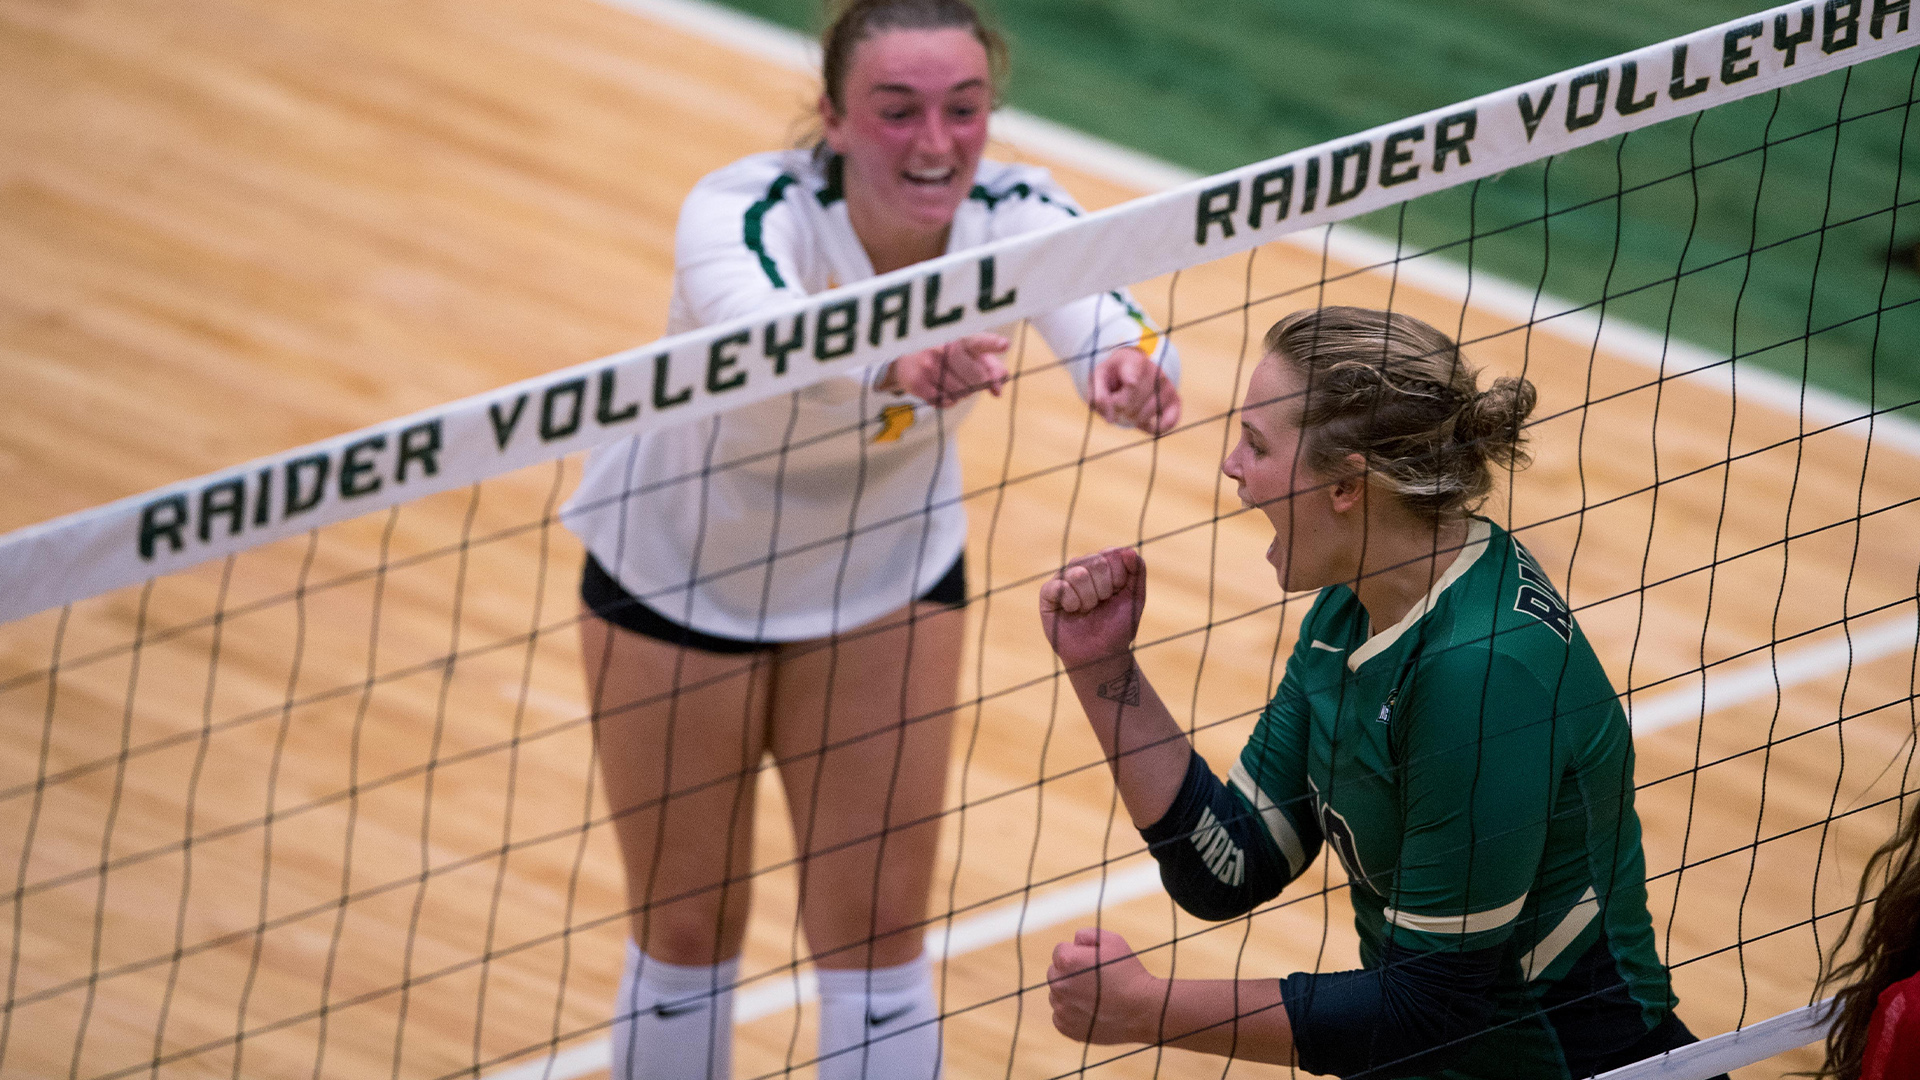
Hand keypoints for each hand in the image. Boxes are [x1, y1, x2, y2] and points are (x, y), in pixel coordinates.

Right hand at [882, 333, 1010, 406]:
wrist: (907, 361)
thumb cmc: (946, 357)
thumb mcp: (970, 355)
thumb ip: (990, 368)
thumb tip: (998, 391)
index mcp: (959, 338)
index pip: (977, 341)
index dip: (992, 343)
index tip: (1005, 344)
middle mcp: (943, 348)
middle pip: (977, 378)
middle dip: (978, 383)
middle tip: (970, 379)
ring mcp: (929, 365)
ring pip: (962, 392)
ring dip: (963, 393)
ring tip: (952, 382)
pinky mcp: (919, 382)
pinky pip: (946, 401)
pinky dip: (949, 400)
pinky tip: (942, 390)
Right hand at [1040, 546, 1145, 667]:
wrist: (1101, 655)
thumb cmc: (1117, 626)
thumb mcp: (1135, 597)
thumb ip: (1137, 570)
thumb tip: (1128, 550)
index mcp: (1102, 564)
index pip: (1112, 553)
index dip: (1119, 577)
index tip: (1117, 594)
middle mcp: (1082, 567)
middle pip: (1096, 562)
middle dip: (1105, 589)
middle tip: (1101, 604)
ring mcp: (1064, 578)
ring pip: (1078, 574)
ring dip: (1089, 599)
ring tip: (1087, 610)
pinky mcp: (1048, 594)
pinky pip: (1060, 587)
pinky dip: (1072, 602)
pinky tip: (1073, 611)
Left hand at [1047, 928, 1158, 1044]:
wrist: (1143, 1010)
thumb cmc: (1129, 973)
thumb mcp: (1113, 941)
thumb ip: (1087, 934)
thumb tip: (1073, 942)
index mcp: (1066, 961)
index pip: (1060, 951)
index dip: (1078, 954)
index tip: (1094, 963)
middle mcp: (1059, 984)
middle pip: (1055, 972)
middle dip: (1070, 973)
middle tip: (1094, 979)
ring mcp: (1061, 1008)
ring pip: (1057, 994)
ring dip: (1069, 993)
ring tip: (1094, 996)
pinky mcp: (1065, 1027)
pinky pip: (1060, 1015)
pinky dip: (1071, 1013)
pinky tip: (1091, 1011)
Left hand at [1091, 346, 1180, 433]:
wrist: (1131, 368)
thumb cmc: (1113, 374)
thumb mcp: (1099, 378)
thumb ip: (1100, 397)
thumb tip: (1111, 419)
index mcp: (1136, 361)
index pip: (1132, 385)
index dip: (1120, 400)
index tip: (1113, 404)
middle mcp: (1156, 371)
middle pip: (1133, 404)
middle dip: (1119, 411)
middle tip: (1115, 404)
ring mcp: (1168, 386)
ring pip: (1145, 416)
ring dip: (1131, 420)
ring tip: (1127, 408)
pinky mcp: (1176, 400)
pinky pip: (1169, 422)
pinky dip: (1153, 428)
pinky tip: (1142, 423)